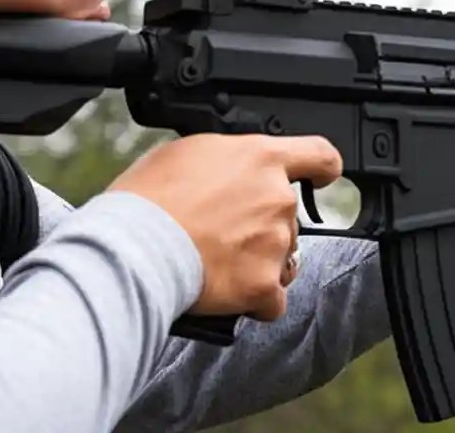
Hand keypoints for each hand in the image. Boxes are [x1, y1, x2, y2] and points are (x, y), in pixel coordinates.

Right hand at [109, 133, 342, 320]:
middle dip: (261, 227)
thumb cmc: (147, 198)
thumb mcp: (186, 153)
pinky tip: (224, 293)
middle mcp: (277, 198)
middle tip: (221, 233)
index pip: (319, 155)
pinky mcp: (263, 285)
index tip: (320, 178)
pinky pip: (271, 300)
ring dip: (257, 262)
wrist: (132, 247)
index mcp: (261, 158)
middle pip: (288, 216)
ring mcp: (275, 243)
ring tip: (214, 263)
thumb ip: (226, 160)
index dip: (322, 169)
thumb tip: (229, 173)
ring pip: (280, 257)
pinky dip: (253, 301)